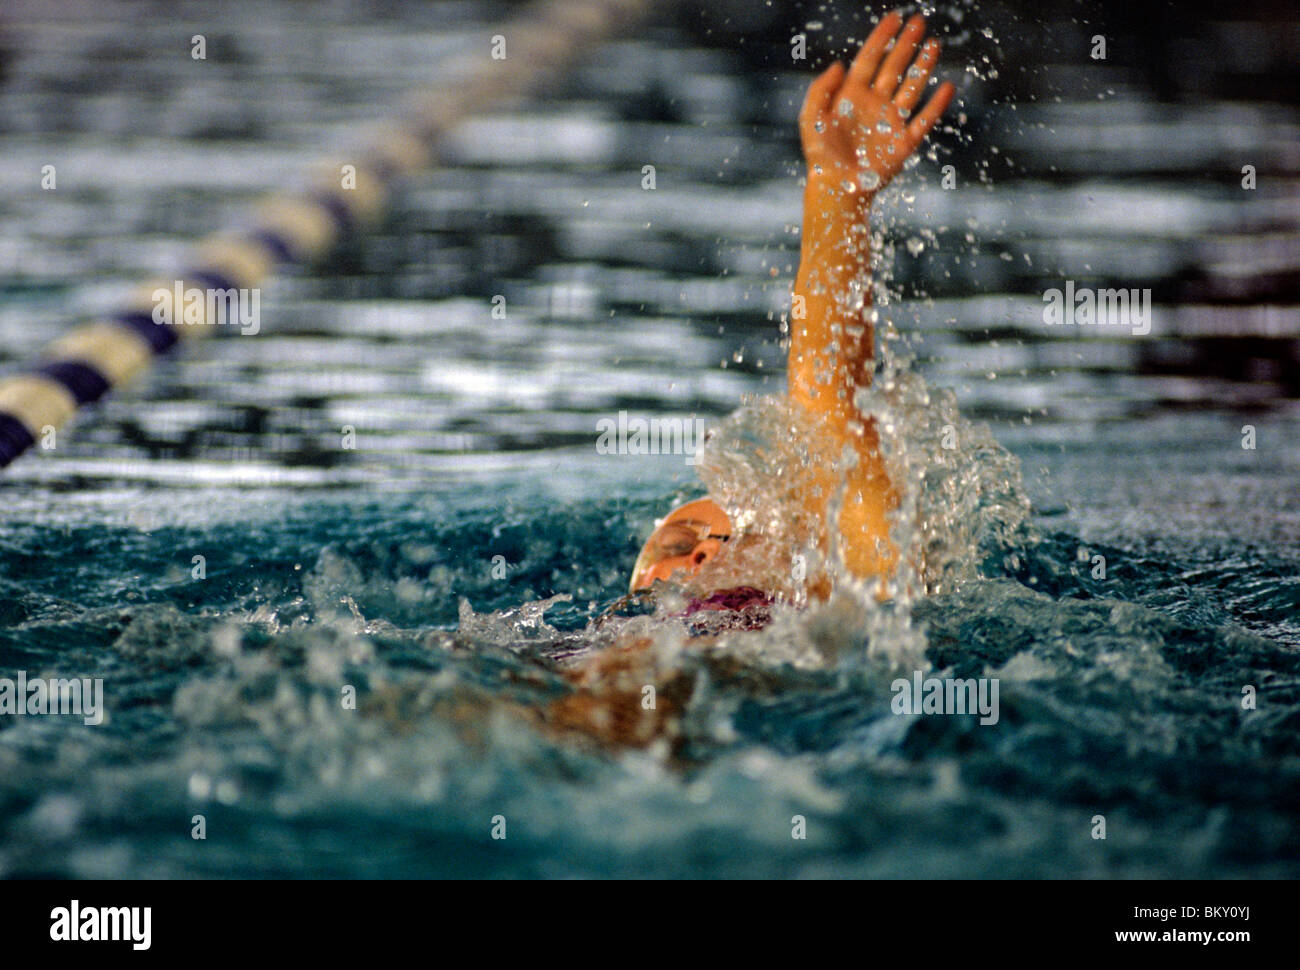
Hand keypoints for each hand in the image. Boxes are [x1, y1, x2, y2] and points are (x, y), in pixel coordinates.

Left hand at [798, 10, 954, 192]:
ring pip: (911, 87)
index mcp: (852, 96)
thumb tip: (840, 64)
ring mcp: (891, 122)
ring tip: (934, 45)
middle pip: (894, 67)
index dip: (882, 37)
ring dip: (923, 66)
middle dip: (906, 44)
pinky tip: (947, 87)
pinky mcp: (904, 143)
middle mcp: (874, 104)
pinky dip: (936, 105)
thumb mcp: (811, 119)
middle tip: (919, 22)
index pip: (870, 59)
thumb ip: (820, 90)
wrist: (837, 189)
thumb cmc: (821, 156)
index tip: (895, 17)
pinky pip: (924, 120)